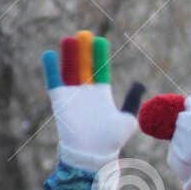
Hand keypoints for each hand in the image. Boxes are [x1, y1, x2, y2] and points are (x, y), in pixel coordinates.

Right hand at [41, 30, 145, 168]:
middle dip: (84, 51)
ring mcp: (72, 95)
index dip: (99, 56)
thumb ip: (133, 99)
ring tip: (69, 39)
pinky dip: (51, 69)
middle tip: (84, 34)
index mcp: (102, 94)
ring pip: (69, 70)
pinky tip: (50, 55)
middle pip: (84, 66)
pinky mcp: (60, 101)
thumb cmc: (111, 140)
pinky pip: (53, 81)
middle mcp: (86, 92)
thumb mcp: (128, 118)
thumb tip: (140, 83)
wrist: (92, 155)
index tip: (100, 41)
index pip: (100, 69)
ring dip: (69, 55)